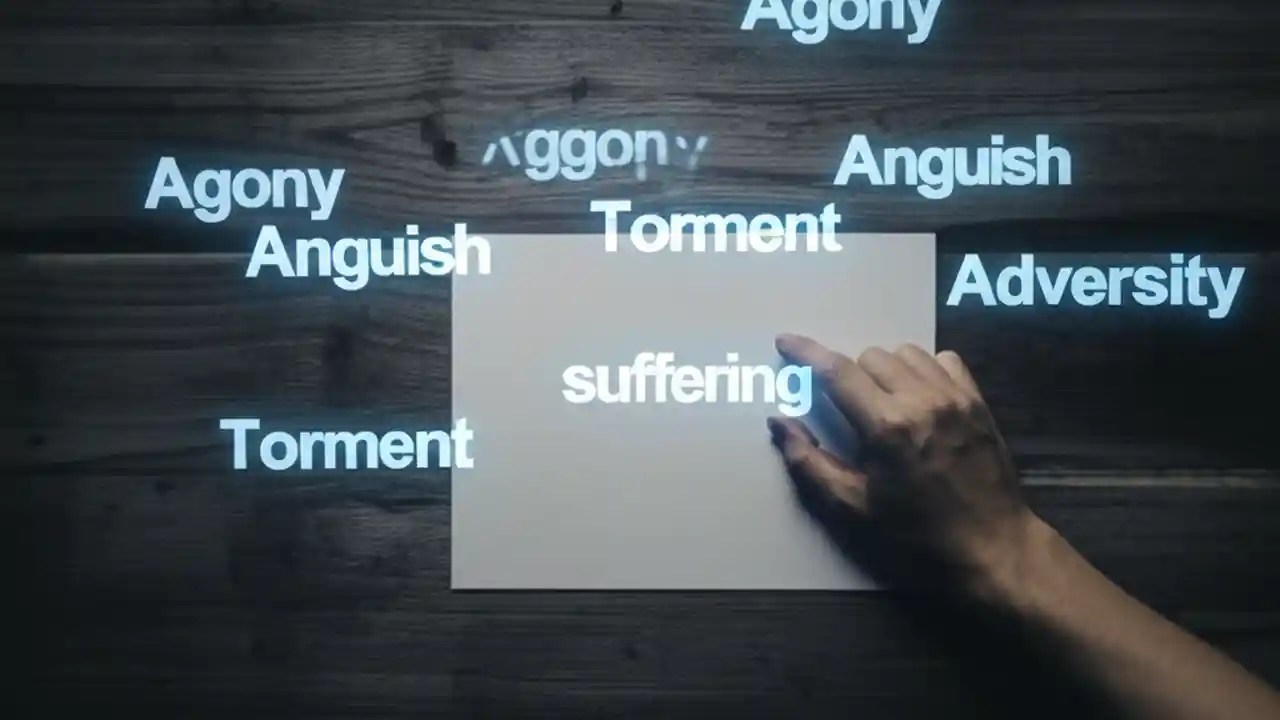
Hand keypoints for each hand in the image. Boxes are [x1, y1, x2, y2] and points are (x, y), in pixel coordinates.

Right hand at [769, 334, 1041, 599]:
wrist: (992, 544)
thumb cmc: (917, 532)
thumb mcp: (853, 507)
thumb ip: (809, 462)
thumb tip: (779, 422)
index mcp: (886, 426)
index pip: (836, 371)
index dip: (805, 351)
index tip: (785, 341)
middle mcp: (921, 400)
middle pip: (870, 356)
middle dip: (850, 375)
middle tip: (849, 408)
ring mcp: (954, 397)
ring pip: (906, 352)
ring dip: (886, 369)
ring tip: (885, 400)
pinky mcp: (977, 401)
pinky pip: (944, 359)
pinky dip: (925, 368)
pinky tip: (921, 396)